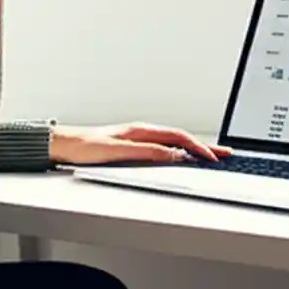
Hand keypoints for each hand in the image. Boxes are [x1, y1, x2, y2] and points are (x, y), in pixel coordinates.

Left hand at [49, 123, 233, 165]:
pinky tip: (183, 158)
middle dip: (205, 146)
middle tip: (225, 154)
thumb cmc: (84, 147)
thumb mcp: (117, 152)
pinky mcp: (133, 147)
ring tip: (211, 155)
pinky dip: (180, 152)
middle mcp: (142, 132)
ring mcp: (138, 138)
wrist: (63, 145)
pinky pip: (164, 147)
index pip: (178, 137)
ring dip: (194, 148)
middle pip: (181, 138)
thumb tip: (173, 154)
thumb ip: (146, 153)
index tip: (212, 158)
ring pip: (174, 142)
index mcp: (141, 130)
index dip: (198, 148)